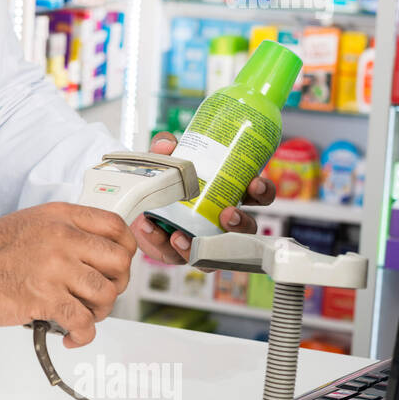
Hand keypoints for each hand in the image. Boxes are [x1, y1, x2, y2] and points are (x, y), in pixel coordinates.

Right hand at [0, 202, 137, 348]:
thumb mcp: (31, 225)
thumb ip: (63, 234)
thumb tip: (92, 259)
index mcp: (60, 217)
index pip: (115, 227)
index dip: (126, 249)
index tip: (120, 265)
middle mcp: (62, 238)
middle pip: (119, 263)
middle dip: (116, 285)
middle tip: (99, 296)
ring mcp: (54, 267)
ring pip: (105, 295)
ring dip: (98, 313)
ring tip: (80, 317)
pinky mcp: (43, 297)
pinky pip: (83, 322)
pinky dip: (82, 335)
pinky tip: (70, 336)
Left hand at [132, 131, 277, 263]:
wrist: (136, 202)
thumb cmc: (163, 180)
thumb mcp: (165, 159)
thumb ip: (165, 148)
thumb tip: (167, 144)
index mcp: (228, 194)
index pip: (258, 195)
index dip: (263, 191)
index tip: (254, 183)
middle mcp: (221, 220)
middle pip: (246, 229)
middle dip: (241, 223)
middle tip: (228, 214)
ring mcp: (203, 239)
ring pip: (217, 253)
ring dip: (203, 247)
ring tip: (182, 236)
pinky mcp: (179, 252)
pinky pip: (175, 255)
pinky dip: (162, 242)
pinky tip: (151, 228)